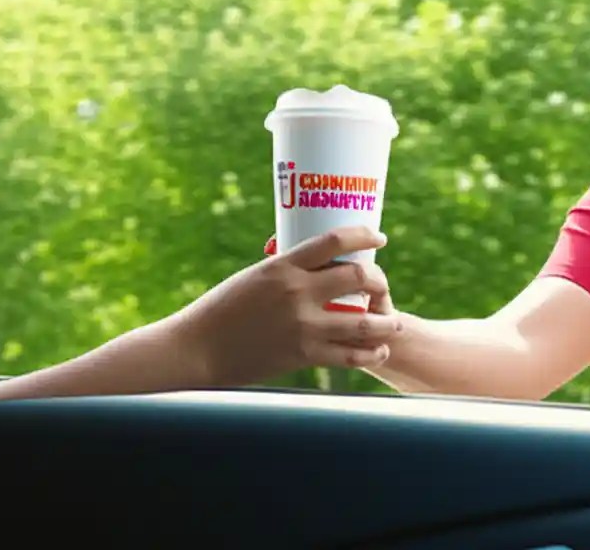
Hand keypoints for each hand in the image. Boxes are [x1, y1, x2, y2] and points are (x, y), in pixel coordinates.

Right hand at [177, 226, 402, 386]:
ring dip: (386, 321)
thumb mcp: (252, 279)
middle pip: (359, 276)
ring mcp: (303, 325)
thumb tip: (311, 268)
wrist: (197, 350)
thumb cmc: (220, 311)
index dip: (363, 235)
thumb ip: (285, 273)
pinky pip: (351, 355)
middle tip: (382, 287)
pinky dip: (371, 353)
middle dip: (379, 280)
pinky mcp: (304, 355)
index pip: (334, 240)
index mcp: (282, 266)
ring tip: (392, 322)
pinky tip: (378, 351)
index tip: (379, 238)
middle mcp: (297, 292)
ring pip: (364, 321)